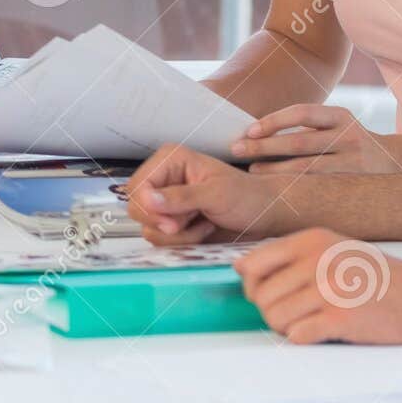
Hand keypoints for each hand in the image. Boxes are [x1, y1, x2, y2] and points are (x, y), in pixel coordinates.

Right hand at [126, 142, 291, 244]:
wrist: (265, 216)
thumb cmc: (247, 197)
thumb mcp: (216, 194)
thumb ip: (181, 197)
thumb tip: (147, 199)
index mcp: (169, 161)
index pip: (137, 186)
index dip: (148, 207)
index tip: (171, 224)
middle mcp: (162, 179)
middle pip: (136, 208)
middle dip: (164, 223)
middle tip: (191, 223)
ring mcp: (166, 203)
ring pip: (149, 227)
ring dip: (178, 234)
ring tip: (203, 224)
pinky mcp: (172, 222)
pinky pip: (161, 239)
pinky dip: (183, 241)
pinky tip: (202, 230)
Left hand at [230, 104, 401, 175]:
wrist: (395, 163)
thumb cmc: (347, 143)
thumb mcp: (334, 126)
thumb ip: (305, 128)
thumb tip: (253, 132)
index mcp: (340, 116)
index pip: (302, 113)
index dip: (274, 121)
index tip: (249, 130)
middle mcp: (349, 136)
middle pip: (300, 142)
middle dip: (264, 147)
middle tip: (236, 150)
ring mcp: (355, 162)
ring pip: (308, 168)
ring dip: (275, 171)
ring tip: (251, 171)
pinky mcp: (358, 183)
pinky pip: (321, 185)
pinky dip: (295, 185)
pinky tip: (277, 187)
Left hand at [237, 228, 401, 343]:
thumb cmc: (370, 275)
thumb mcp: (329, 248)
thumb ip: (287, 254)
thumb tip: (240, 267)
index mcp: (309, 242)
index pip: (252, 264)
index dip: (250, 286)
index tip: (259, 294)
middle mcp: (317, 261)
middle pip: (262, 297)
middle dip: (271, 312)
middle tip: (291, 314)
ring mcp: (329, 289)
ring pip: (275, 318)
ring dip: (285, 327)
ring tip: (306, 322)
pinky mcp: (341, 317)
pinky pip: (297, 335)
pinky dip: (301, 338)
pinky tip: (317, 331)